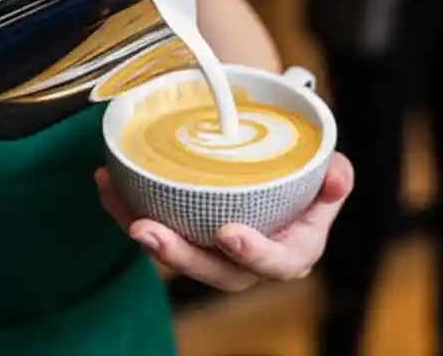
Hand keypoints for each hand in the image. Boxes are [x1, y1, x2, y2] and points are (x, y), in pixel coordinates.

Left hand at [94, 153, 354, 291]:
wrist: (280, 170)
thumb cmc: (306, 177)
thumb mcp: (329, 174)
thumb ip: (336, 177)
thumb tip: (335, 178)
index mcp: (293, 251)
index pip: (277, 263)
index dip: (254, 253)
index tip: (228, 234)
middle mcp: (251, 262)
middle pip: (214, 271)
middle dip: (179, 255)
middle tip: (147, 230)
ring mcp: (215, 253)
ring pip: (181, 256)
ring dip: (149, 239)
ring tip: (126, 215)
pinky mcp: (188, 238)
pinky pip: (157, 230)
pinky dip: (127, 210)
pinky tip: (107, 185)